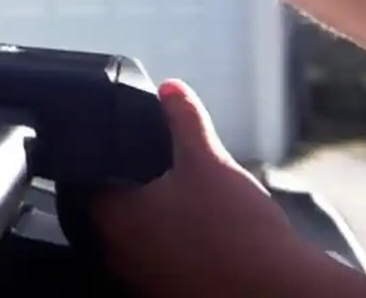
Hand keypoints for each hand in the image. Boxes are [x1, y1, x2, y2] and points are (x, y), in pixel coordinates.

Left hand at [91, 80, 336, 297]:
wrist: (277, 293)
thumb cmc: (236, 230)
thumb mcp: (207, 160)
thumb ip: (184, 120)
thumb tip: (170, 88)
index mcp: (112, 218)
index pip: (88, 180)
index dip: (107, 161)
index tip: (129, 152)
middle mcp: (115, 254)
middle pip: (110, 211)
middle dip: (134, 191)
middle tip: (163, 174)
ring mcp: (139, 280)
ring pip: (135, 241)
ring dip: (154, 222)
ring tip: (187, 206)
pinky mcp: (164, 295)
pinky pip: (158, 265)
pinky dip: (173, 249)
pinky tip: (202, 238)